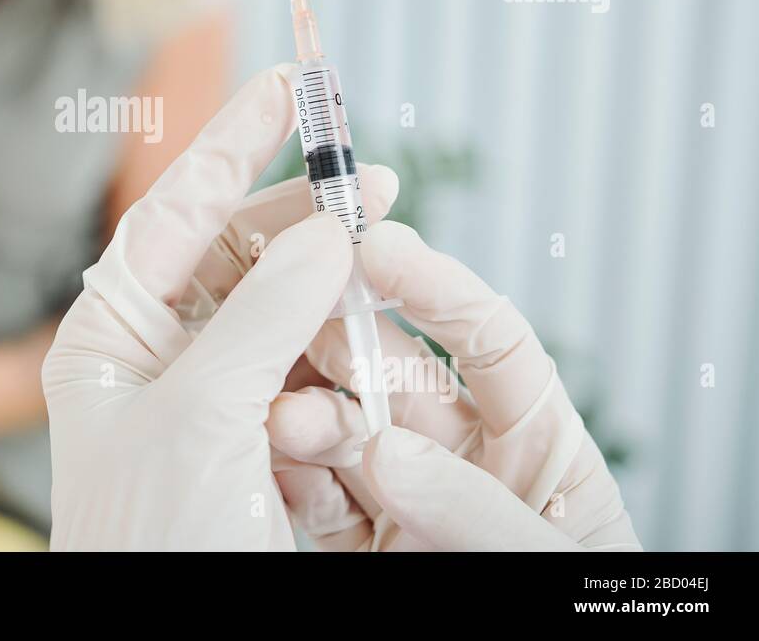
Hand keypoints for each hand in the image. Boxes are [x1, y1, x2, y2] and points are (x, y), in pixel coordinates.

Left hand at [43, 66, 387, 550]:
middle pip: (236, 254)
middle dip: (304, 223)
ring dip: (338, 302)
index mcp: (109, 336)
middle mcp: (158, 357)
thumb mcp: (200, 418)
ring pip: (287, 313)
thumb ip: (265, 314)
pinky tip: (373, 370)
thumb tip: (327, 230)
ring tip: (382, 292)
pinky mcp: (265, 443)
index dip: (229, 142)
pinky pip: (317, 375)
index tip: (285, 82)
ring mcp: (214, 399)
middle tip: (377, 187)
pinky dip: (351, 363)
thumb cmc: (152, 546)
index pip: (170, 212)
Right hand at [262, 221, 641, 550]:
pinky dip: (289, 476)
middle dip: (343, 348)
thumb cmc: (577, 611)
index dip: (434, 284)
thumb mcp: (545, 562)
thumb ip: (473, 510)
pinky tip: (272, 466)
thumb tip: (387, 456)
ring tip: (282, 420)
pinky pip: (315, 493)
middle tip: (296, 325)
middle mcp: (460, 455)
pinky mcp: (359, 537)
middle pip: (392, 372)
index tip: (378, 246)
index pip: (483, 336)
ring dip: (306, 414)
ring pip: (343, 429)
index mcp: (530, 438)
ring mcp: (404, 494)